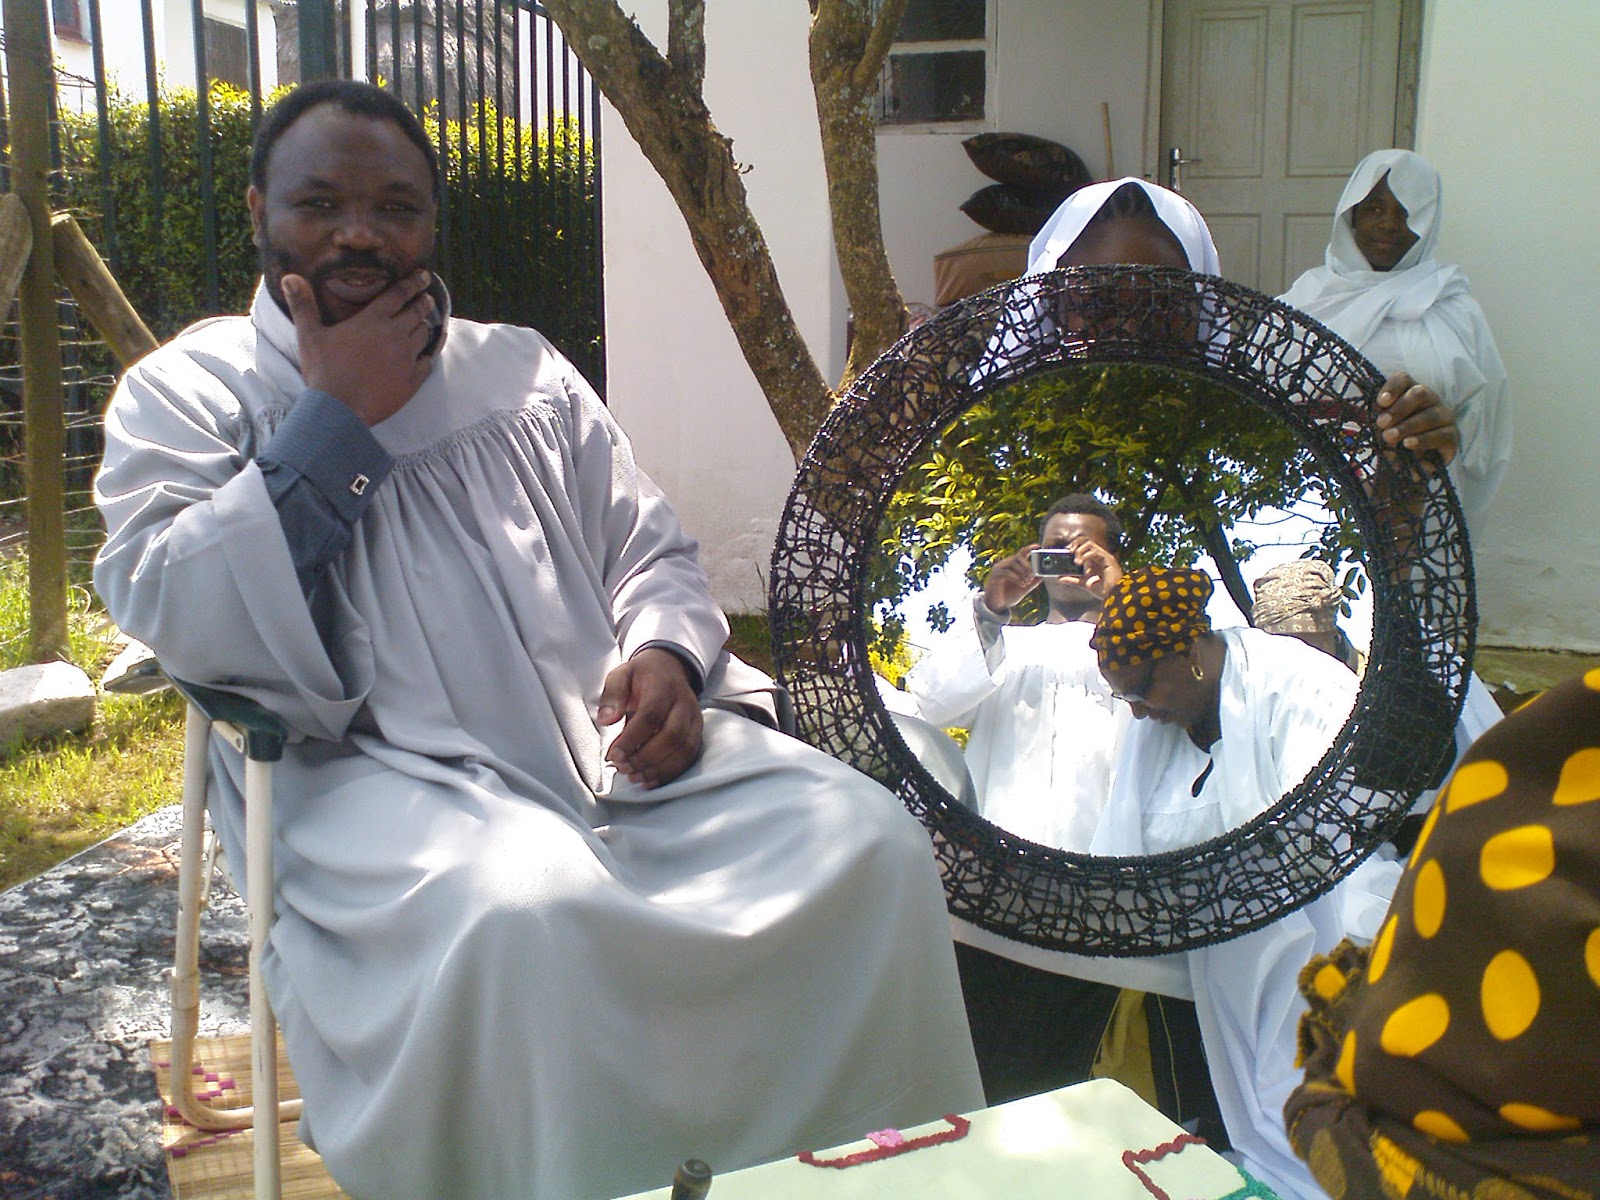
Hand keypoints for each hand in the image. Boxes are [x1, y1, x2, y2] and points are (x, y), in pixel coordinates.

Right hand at [284, 269, 437, 425]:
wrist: (339, 409)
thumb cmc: (323, 370)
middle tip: (428, 297)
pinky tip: (425, 356)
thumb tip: (289, 277)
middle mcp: (394, 335)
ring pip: (423, 335)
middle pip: (416, 312)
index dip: (413, 283)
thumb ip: (303, 305)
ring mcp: (406, 358)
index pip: (398, 294)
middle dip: (423, 303)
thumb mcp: (309, 335)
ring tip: (424, 324)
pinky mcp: (412, 380)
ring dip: (424, 327)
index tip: (424, 276)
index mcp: (372, 320)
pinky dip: (427, 356)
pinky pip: (427, 363)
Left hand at [598, 648, 703, 788]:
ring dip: (658, 769)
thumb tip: (606, 720)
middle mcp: (684, 703)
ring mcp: (694, 718)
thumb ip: (612, 695)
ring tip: (635, 777)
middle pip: (671, 736)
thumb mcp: (621, 674)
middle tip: (624, 769)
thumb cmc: (642, 675)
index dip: (632, 739)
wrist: (670, 668)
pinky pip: (689, 756)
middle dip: (645, 758)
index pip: (651, 715)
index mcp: (663, 686)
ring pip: (683, 749)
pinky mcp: (698, 732)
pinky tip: (652, 781)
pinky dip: (671, 772)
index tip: (614, 756)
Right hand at [981, 544, 1042, 613]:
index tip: (1038, 546)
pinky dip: (1016, 578)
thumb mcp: (1024, 588)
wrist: (997, 606)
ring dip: (1022, 573)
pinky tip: (1021, 584)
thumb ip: (1033, 582)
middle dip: (1027, 566)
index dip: (1029, 548)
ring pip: (1012, 564)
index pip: (1021, 553)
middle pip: (1018, 557)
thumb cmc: (1009, 596)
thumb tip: (1043, 575)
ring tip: (1026, 582)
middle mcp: (1005, 565)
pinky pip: (1007, 572)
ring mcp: (998, 569)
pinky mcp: (994, 576)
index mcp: (1013, 565)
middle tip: (1032, 576)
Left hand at [1069, 537, 1121, 598]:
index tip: (1066, 551)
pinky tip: (1081, 562)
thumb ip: (1073, 580)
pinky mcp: (1108, 559)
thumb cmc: (1103, 590)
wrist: (1114, 596)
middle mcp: (1099, 556)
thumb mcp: (1084, 584)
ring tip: (1076, 561)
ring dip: (1080, 550)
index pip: (1083, 545)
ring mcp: (1104, 556)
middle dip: (1076, 543)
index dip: (1074, 545)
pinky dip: (1086, 555)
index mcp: (1094, 559)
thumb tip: (1059, 578)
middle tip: (1069, 552)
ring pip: (1089, 543)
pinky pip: (1095, 551)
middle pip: (1086, 540)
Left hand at [1375, 372, 1457, 467]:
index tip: (1381, 402)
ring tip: (1389, 437)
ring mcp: (1444, 417)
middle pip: (1419, 393)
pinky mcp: (1452, 436)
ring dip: (1406, 426)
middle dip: (1398, 409)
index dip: (1392, 388)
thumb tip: (1376, 412)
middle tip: (1381, 424)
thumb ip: (1379, 418)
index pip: (1404, 379)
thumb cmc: (1394, 441)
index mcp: (1410, 392)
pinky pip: (1440, 435)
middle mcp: (1430, 400)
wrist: (1407, 467)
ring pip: (1429, 415)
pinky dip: (1423, 440)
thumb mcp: (1382, 429)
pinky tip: (1408, 444)